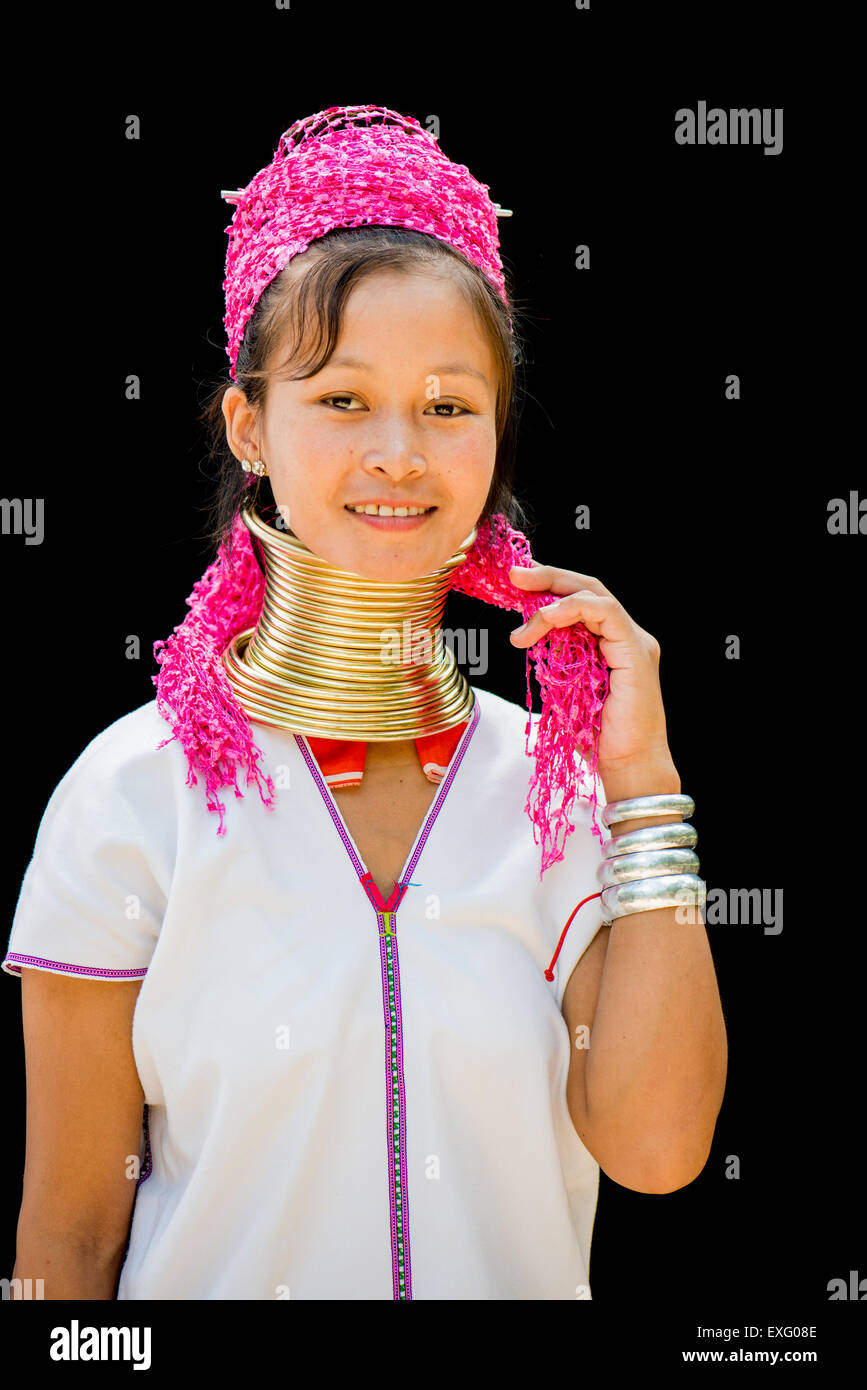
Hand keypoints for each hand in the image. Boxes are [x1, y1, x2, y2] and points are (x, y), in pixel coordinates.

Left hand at [508, 561, 674, 774]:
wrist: (627, 766)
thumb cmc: (596, 738)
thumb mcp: (565, 690)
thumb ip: (555, 659)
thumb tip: (525, 635)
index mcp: (611, 644)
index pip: (581, 601)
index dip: (549, 588)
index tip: (516, 585)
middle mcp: (625, 636)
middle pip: (587, 588)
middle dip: (548, 577)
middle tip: (514, 574)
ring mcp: (634, 641)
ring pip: (594, 594)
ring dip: (552, 598)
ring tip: (522, 613)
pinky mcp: (636, 649)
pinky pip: (605, 611)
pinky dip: (572, 608)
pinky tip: (547, 618)